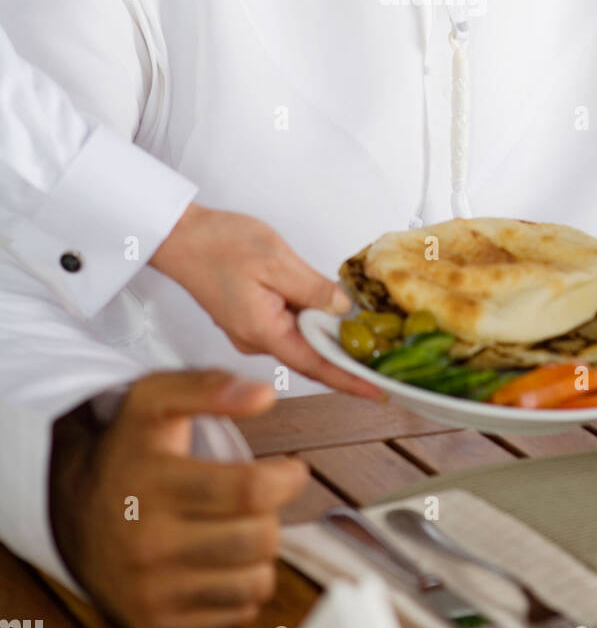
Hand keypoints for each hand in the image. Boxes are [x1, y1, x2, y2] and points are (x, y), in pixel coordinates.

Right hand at [50, 370, 307, 627]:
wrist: (72, 515)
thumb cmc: (127, 452)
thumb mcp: (153, 400)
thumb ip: (208, 387)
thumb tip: (264, 395)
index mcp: (152, 484)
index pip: (249, 490)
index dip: (287, 478)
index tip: (292, 470)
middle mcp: (148, 544)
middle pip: (258, 538)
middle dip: (271, 514)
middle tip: (257, 501)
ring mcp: (152, 591)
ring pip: (255, 581)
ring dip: (260, 554)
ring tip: (239, 530)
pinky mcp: (158, 626)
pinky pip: (236, 614)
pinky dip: (241, 588)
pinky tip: (220, 562)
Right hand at [150, 202, 382, 399]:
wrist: (180, 235)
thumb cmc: (218, 245)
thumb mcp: (276, 260)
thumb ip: (312, 288)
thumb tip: (342, 308)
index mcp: (263, 331)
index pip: (316, 366)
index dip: (351, 380)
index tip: (379, 391)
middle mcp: (256, 339)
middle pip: (311, 355)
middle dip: (347, 357)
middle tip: (386, 354)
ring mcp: (251, 329)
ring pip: (300, 337)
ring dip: (328, 334)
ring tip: (365, 330)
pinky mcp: (249, 316)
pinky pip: (288, 324)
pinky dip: (311, 320)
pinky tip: (328, 308)